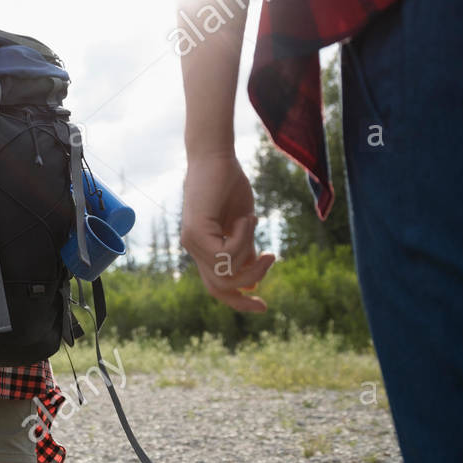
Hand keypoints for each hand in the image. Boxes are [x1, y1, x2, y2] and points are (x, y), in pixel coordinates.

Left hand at [181, 152, 275, 311]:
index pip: (218, 287)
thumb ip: (245, 250)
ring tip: (251, 221)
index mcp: (204, 249)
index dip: (239, 302)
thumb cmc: (230, 184)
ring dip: (248, 252)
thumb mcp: (243, 224)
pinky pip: (226, 254)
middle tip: (270, 257)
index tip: (264, 306)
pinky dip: (243, 239)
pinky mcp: (194, 233)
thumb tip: (252, 280)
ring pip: (226, 272)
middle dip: (248, 285)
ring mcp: (191, 242)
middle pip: (220, 288)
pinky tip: (244, 218)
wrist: (216, 156)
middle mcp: (194, 249)